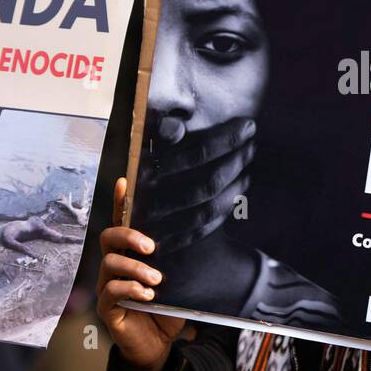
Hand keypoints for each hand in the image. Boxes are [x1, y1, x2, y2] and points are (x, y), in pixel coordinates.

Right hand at [98, 177, 186, 370]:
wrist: (159, 346)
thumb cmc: (166, 310)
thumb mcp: (179, 281)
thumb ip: (180, 260)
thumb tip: (203, 234)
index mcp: (132, 255)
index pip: (123, 223)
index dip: (121, 202)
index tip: (124, 181)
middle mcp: (115, 266)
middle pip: (108, 237)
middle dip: (129, 236)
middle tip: (151, 247)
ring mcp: (107, 287)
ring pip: (110, 263)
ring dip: (136, 269)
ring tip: (157, 281)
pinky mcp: (107, 309)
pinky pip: (111, 291)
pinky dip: (131, 290)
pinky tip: (148, 297)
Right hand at [137, 117, 254, 251]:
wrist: (120, 226)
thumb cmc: (134, 173)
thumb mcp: (139, 148)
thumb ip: (157, 135)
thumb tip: (176, 128)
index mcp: (143, 170)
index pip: (197, 154)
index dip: (226, 139)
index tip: (247, 127)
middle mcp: (147, 199)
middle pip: (208, 183)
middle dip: (236, 163)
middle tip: (251, 147)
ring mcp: (155, 225)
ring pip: (208, 208)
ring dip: (234, 189)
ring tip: (247, 169)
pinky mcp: (163, 243)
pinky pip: (201, 230)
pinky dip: (223, 213)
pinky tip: (236, 196)